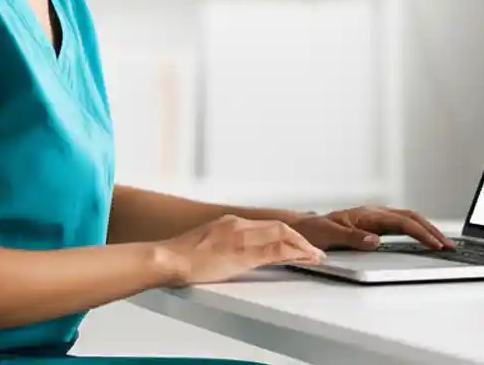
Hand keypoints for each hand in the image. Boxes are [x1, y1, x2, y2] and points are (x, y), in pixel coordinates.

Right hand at [159, 214, 326, 284]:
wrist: (168, 259)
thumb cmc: (179, 257)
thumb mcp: (205, 245)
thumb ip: (221, 245)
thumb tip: (229, 253)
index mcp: (229, 223)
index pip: (266, 225)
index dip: (286, 233)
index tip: (297, 241)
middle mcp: (238, 226)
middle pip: (279, 228)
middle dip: (298, 238)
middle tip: (313, 249)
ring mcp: (242, 238)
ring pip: (282, 237)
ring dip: (302, 246)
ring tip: (315, 255)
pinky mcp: (243, 253)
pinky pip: (276, 251)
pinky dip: (295, 253)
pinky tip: (305, 259)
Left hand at [292, 206, 456, 251]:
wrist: (303, 228)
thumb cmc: (314, 231)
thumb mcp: (329, 236)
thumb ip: (352, 238)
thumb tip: (375, 241)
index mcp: (366, 214)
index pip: (402, 222)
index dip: (421, 233)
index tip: (435, 244)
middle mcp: (373, 213)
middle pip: (411, 216)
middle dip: (432, 230)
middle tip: (449, 245)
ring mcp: (375, 217)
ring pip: (408, 218)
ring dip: (427, 228)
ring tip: (444, 242)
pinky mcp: (374, 223)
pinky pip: (401, 223)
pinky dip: (417, 229)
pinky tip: (424, 237)